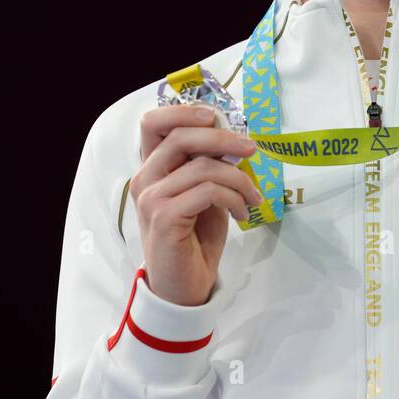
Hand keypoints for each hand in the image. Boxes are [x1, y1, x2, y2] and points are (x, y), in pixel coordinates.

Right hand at [130, 104, 261, 306]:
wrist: (184, 286)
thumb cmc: (196, 238)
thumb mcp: (206, 193)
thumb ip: (209, 165)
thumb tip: (235, 139)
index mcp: (153, 168)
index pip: (153, 123)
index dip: (183, 111)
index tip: (215, 117)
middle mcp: (145, 179)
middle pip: (180, 136)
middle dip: (222, 138)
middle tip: (251, 150)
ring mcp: (151, 198)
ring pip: (202, 166)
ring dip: (238, 179)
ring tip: (253, 197)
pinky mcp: (163, 218)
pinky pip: (207, 192)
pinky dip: (233, 198)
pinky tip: (242, 212)